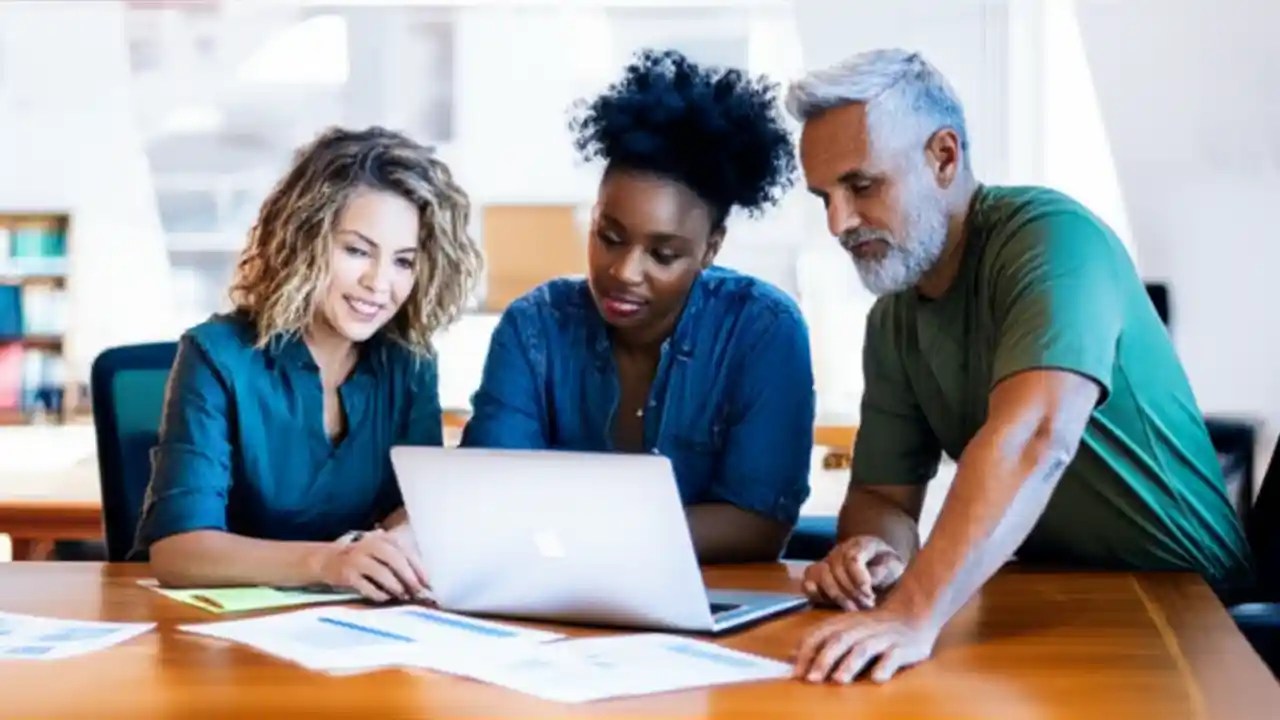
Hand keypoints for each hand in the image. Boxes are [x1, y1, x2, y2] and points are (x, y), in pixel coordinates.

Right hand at [314, 529, 429, 602]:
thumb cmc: (364, 559)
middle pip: (395, 559)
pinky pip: (367, 586)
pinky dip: (378, 594)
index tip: (428, 583)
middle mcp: (370, 545)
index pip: (405, 551)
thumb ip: (400, 562)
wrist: (329, 560)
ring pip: (381, 572)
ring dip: (396, 587)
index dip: (418, 567)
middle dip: (409, 577)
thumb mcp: (382, 553)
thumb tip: (423, 582)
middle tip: (418, 592)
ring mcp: (357, 559)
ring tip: (403, 596)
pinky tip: (385, 598)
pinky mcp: (347, 574)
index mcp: (383, 538)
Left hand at [793, 604, 938, 683]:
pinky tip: (877, 678)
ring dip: (850, 664)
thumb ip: (821, 641)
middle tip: (811, 679)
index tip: (795, 671)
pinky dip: (885, 666)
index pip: (821, 634)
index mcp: (845, 623)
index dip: (807, 652)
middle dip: (824, 660)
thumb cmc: (874, 626)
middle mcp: (862, 628)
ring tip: (838, 680)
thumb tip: (792, 655)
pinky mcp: (903, 648)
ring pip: (864, 648)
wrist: (913, 612)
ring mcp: (883, 637)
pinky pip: (894, 656)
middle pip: (840, 641)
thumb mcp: (846, 628)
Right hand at [802, 535, 904, 610]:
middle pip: (837, 568)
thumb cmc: (887, 568)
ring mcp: (826, 561)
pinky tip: (826, 602)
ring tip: (852, 608)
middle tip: (867, 605)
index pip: (853, 557)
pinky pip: (807, 581)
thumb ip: (882, 572)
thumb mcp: (893, 568)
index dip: (859, 577)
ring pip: (821, 574)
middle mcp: (841, 549)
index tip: (869, 594)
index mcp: (862, 543)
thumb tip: (866, 585)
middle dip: (851, 591)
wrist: (880, 568)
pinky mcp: (816, 575)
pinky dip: (813, 592)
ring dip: (836, 595)